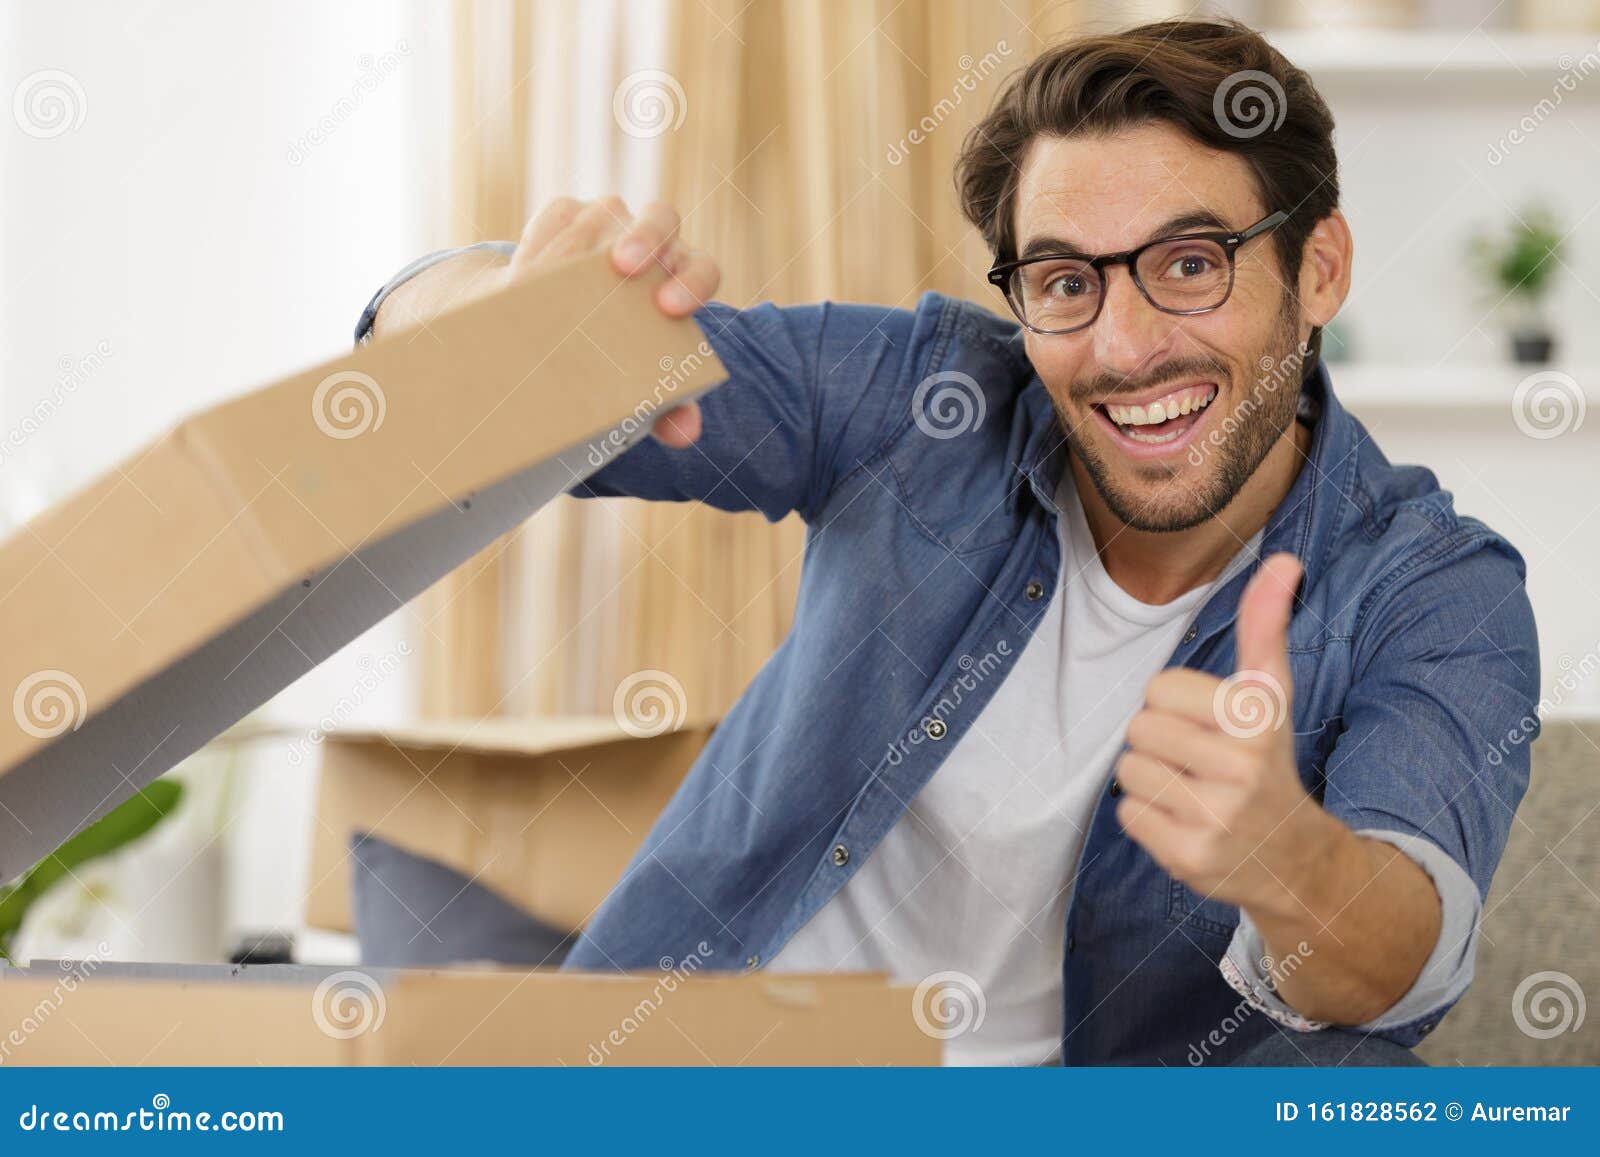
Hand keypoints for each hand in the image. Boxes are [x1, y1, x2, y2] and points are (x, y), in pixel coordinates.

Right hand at [496, 196, 718, 446]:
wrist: (561, 330)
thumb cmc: (620, 354)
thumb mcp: (642, 381)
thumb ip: (669, 408)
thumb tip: (684, 433)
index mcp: (684, 278)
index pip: (703, 269)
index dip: (693, 282)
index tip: (668, 307)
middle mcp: (655, 242)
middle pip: (661, 219)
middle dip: (645, 239)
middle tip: (623, 266)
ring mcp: (611, 221)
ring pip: (602, 216)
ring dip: (578, 247)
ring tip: (548, 284)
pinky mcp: (567, 213)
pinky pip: (558, 215)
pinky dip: (543, 239)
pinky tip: (525, 274)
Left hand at [1115, 552, 1341, 918]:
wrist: (1293, 858)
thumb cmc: (1266, 760)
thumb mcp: (1271, 693)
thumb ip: (1266, 625)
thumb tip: (1283, 559)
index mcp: (1255, 717)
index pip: (1157, 688)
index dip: (1173, 703)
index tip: (1208, 724)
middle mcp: (1241, 767)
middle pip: (1138, 729)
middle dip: (1160, 742)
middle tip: (1198, 762)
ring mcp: (1217, 816)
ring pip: (1129, 771)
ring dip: (1151, 780)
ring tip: (1193, 790)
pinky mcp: (1191, 858)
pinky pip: (1128, 815)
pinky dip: (1148, 818)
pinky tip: (1186, 822)